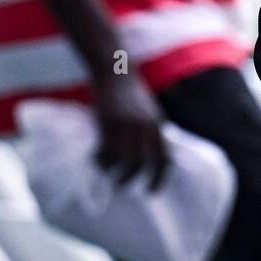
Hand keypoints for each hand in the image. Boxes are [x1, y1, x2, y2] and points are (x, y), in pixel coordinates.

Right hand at [91, 73, 169, 190]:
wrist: (114, 69)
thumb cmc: (129, 90)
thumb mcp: (148, 110)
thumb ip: (151, 130)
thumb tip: (152, 153)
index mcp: (157, 123)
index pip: (164, 158)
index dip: (159, 177)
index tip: (151, 191)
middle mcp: (145, 126)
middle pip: (141, 163)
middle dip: (130, 178)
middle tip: (120, 184)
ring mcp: (127, 124)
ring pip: (122, 160)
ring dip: (113, 171)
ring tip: (106, 172)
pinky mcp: (109, 122)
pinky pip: (106, 150)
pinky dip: (101, 159)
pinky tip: (96, 158)